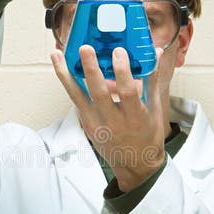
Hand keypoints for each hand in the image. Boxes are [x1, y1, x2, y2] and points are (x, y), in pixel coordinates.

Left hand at [51, 45, 166, 191]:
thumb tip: (155, 53)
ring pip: (78, 97)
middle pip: (99, 93)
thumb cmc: (147, 136)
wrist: (135, 165)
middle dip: (91, 69)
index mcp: (135, 117)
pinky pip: (76, 101)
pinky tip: (61, 67)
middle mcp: (113, 122)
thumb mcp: (155, 110)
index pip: (128, 92)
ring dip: (66, 75)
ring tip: (57, 55)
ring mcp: (96, 124)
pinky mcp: (86, 125)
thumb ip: (152, 80)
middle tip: (85, 48)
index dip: (123, 72)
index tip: (119, 52)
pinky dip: (68, 84)